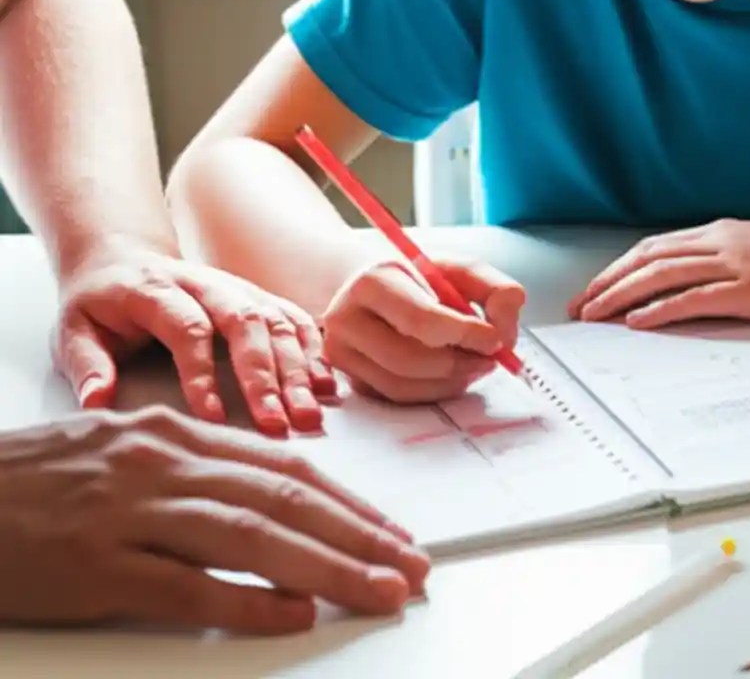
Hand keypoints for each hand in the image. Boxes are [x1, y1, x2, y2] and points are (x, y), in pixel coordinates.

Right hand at [0, 406, 428, 633]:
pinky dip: (246, 601)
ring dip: (328, 566)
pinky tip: (293, 613)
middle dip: (360, 536)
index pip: (287, 468)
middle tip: (412, 567)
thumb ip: (197, 474)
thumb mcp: (124, 457)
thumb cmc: (35, 486)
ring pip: (252, 536)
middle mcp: (161, 464)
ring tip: (379, 590)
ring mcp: (127, 513)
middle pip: (285, 499)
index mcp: (173, 435)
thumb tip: (275, 509)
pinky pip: (187, 586)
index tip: (394, 532)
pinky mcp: (95, 567)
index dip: (351, 503)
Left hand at [55, 245, 335, 436]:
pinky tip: (326, 385)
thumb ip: (87, 364)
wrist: (125, 259)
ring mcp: (238, 288)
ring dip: (297, 369)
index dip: (201, 372)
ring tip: (309, 414)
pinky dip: (314, 351)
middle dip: (265, 375)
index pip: (187, 328)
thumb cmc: (102, 304)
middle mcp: (205, 284)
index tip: (213, 417)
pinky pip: (295, 319)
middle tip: (278, 423)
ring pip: (276, 322)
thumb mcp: (75, 330)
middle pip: (244, 322)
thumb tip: (99, 402)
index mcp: (155, 289)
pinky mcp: (259, 297)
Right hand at [322, 258, 524, 403]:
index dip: (463, 334)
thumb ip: (496, 290)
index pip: (419, 318)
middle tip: (490, 358)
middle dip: (459, 363)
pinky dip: (434, 391)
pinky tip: (451, 374)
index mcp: (374, 282)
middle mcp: (346, 319)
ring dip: (450, 381)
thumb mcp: (460, 271)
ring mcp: (341, 354)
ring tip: (474, 364)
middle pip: (409, 360)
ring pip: (403, 386)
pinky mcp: (349, 380)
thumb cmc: (418, 281)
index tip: (495, 340)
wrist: (366, 289)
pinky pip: (398, 398)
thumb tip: (504, 332)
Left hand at [568, 219, 749, 328]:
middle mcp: (722, 241)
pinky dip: (659, 310)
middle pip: (647, 258)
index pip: (656, 247)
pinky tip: (637, 323)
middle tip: (577, 308)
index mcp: (725, 232)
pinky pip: (693, 298)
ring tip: (593, 317)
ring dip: (620, 297)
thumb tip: (703, 291)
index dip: (618, 269)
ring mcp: (736, 263)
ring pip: (660, 275)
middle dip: (605, 283)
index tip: (593, 289)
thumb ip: (734, 268)